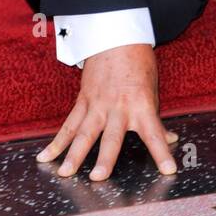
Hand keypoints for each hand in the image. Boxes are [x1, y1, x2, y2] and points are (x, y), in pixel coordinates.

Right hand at [36, 43, 177, 181]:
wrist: (117, 38)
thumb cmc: (139, 64)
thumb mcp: (152, 91)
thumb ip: (156, 121)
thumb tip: (171, 140)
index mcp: (141, 106)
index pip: (154, 134)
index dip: (162, 152)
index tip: (169, 170)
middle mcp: (118, 108)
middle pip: (111, 137)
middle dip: (105, 158)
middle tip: (99, 177)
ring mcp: (97, 105)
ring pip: (84, 133)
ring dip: (74, 154)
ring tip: (65, 173)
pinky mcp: (82, 102)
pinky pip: (68, 125)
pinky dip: (56, 142)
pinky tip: (45, 157)